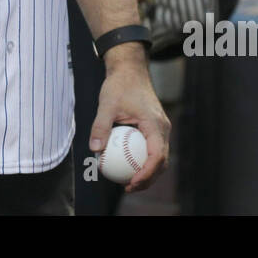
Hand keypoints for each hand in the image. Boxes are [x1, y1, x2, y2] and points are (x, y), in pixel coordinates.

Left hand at [90, 45, 170, 191]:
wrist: (130, 70)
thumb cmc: (119, 85)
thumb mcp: (107, 104)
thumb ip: (100, 126)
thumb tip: (94, 150)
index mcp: (155, 124)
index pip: (157, 156)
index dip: (146, 173)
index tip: (131, 183)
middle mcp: (163, 128)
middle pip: (161, 161)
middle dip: (148, 179)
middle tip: (128, 188)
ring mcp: (161, 128)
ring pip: (159, 157)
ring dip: (147, 172)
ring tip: (128, 183)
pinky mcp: (155, 128)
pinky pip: (152, 149)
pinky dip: (144, 160)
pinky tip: (127, 166)